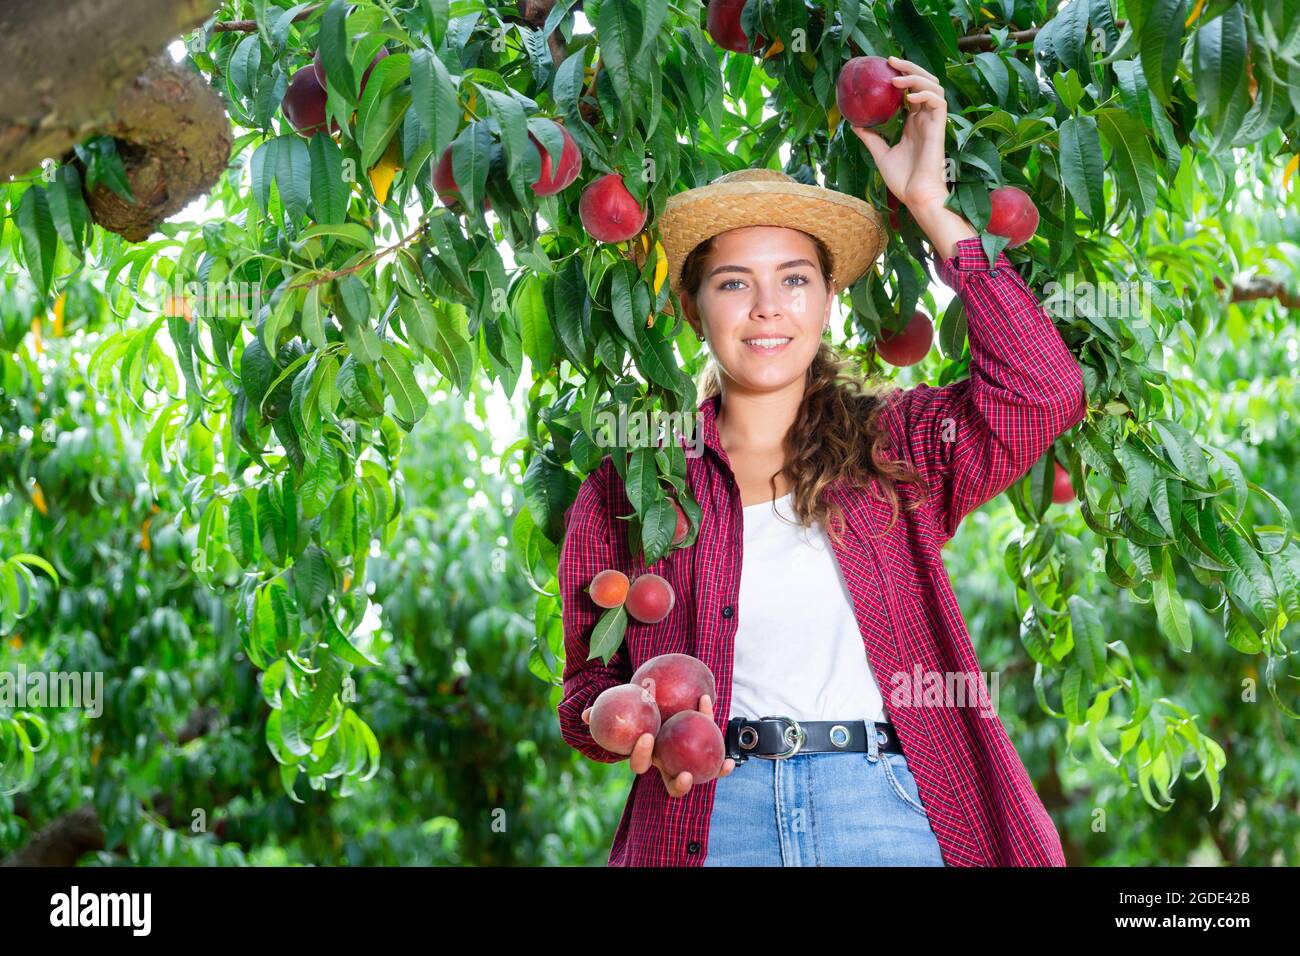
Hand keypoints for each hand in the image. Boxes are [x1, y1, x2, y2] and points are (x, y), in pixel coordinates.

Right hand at [583, 693, 735, 796]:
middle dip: (678, 784)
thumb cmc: (641, 708)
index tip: (646, 737)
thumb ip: (604, 710)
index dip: (641, 754)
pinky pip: (714, 764)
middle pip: (671, 783)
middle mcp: (667, 764)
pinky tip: (732, 761)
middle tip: (685, 773)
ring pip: (697, 778)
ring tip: (719, 770)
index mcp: (648, 755)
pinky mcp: (704, 759)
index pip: (640, 762)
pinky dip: (723, 766)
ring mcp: (685, 763)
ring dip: (709, 778)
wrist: (665, 708)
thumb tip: (585, 715)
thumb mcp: (624, 706)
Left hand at [848, 56, 949, 214]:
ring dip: (916, 77)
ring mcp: (932, 122)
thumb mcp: (880, 154)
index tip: (884, 68)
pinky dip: (925, 94)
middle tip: (890, 60)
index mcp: (913, 123)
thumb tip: (854, 123)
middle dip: (909, 68)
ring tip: (896, 77)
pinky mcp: (939, 128)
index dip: (901, 77)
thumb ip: (871, 137)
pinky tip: (909, 96)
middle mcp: (924, 119)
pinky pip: (938, 102)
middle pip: (924, 83)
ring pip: (933, 87)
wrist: (915, 196)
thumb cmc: (902, 180)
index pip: (911, 91)